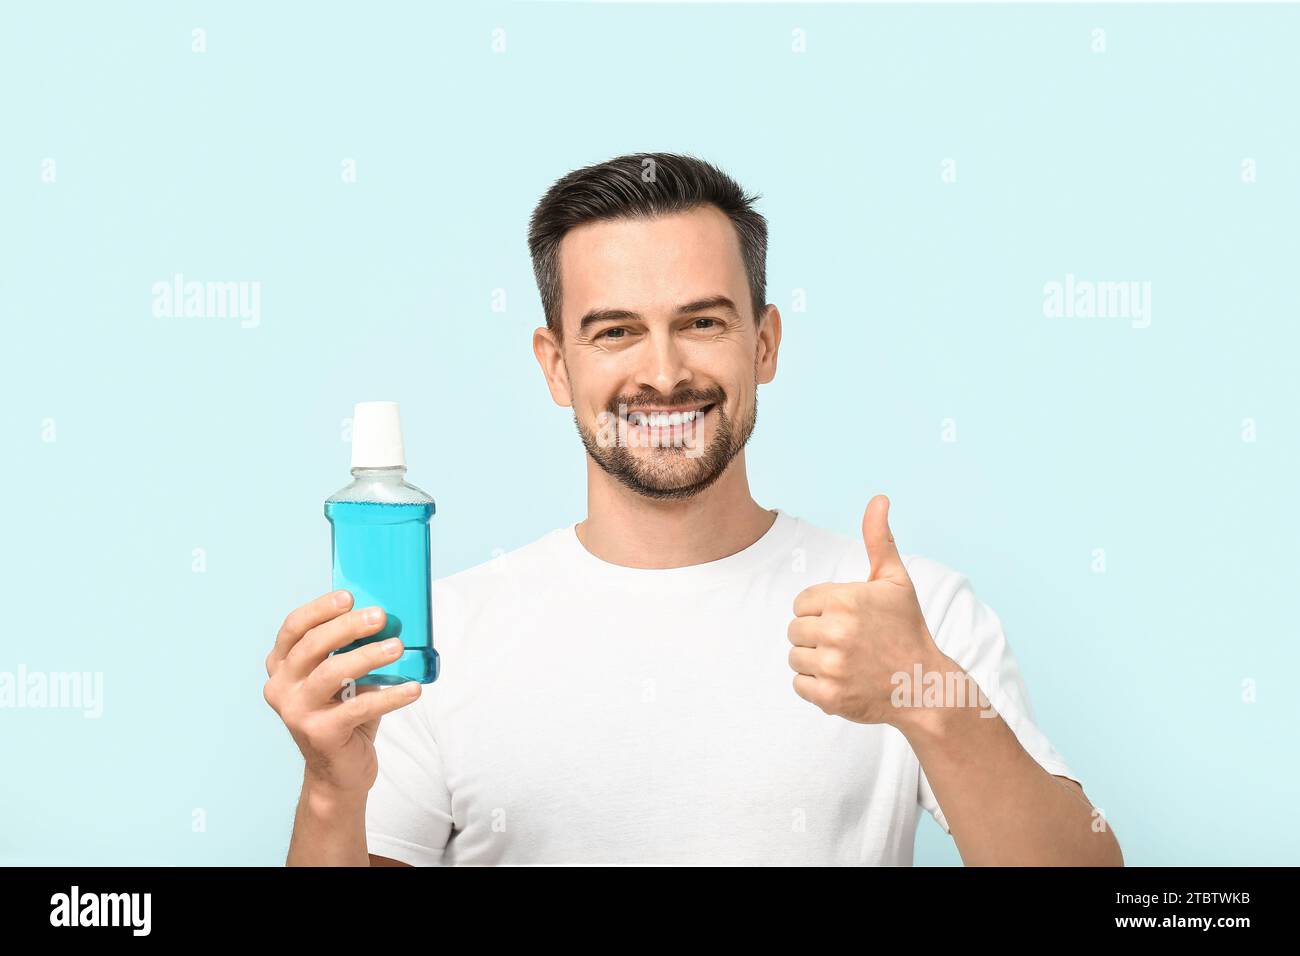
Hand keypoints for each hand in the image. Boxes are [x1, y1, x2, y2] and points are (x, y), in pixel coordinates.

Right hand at [263, 590, 421, 797]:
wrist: (339, 773)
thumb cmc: (344, 715)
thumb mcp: (344, 678)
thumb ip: (351, 650)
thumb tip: (386, 618)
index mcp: (282, 666)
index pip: (294, 628)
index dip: (320, 609)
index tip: (349, 596)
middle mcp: (281, 687)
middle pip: (312, 646)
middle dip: (347, 627)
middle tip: (380, 616)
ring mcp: (296, 712)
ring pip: (331, 673)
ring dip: (368, 656)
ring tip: (397, 647)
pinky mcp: (319, 734)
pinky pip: (358, 708)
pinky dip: (389, 696)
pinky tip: (412, 690)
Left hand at [788, 495, 944, 725]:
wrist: (924, 685)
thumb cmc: (906, 629)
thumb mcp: (895, 581)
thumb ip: (878, 539)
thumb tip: (878, 499)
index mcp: (845, 600)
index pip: (802, 603)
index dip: (822, 610)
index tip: (847, 620)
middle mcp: (836, 631)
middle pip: (794, 630)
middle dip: (816, 634)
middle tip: (848, 643)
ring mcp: (832, 666)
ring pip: (795, 657)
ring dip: (814, 660)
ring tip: (845, 661)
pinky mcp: (829, 697)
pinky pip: (799, 685)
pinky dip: (815, 686)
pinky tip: (843, 680)